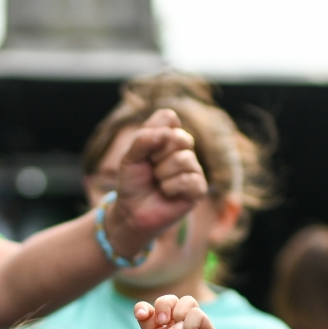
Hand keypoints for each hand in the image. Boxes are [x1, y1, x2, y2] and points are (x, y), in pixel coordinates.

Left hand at [105, 110, 205, 257]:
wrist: (132, 211)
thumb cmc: (133, 182)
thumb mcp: (129, 157)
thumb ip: (143, 139)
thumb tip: (167, 134)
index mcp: (169, 136)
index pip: (169, 117)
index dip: (152, 134)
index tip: (144, 151)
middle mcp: (185, 149)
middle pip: (178, 137)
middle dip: (157, 155)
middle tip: (151, 168)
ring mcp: (194, 168)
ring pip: (183, 159)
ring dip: (162, 174)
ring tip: (158, 182)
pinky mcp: (199, 189)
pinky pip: (189, 180)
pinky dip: (170, 187)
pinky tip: (166, 192)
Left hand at [134, 294, 238, 328]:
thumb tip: (180, 323)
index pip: (148, 312)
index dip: (143, 308)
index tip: (143, 314)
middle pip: (167, 301)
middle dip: (163, 305)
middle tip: (163, 322)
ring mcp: (191, 328)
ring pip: (186, 302)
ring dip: (179, 310)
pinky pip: (198, 313)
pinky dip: (192, 322)